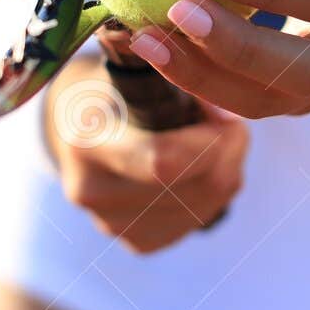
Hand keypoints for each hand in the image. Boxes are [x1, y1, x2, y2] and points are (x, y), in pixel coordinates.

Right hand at [44, 56, 246, 253]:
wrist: (76, 124)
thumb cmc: (113, 86)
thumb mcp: (131, 67)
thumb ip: (174, 73)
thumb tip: (224, 92)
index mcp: (86, 144)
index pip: (164, 161)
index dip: (211, 137)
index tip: (226, 110)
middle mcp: (94, 192)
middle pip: (194, 186)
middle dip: (228, 150)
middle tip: (232, 121)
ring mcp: (114, 225)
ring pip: (207, 205)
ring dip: (228, 167)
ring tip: (219, 137)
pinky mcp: (138, 241)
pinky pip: (201, 219)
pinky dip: (215, 190)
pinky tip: (204, 165)